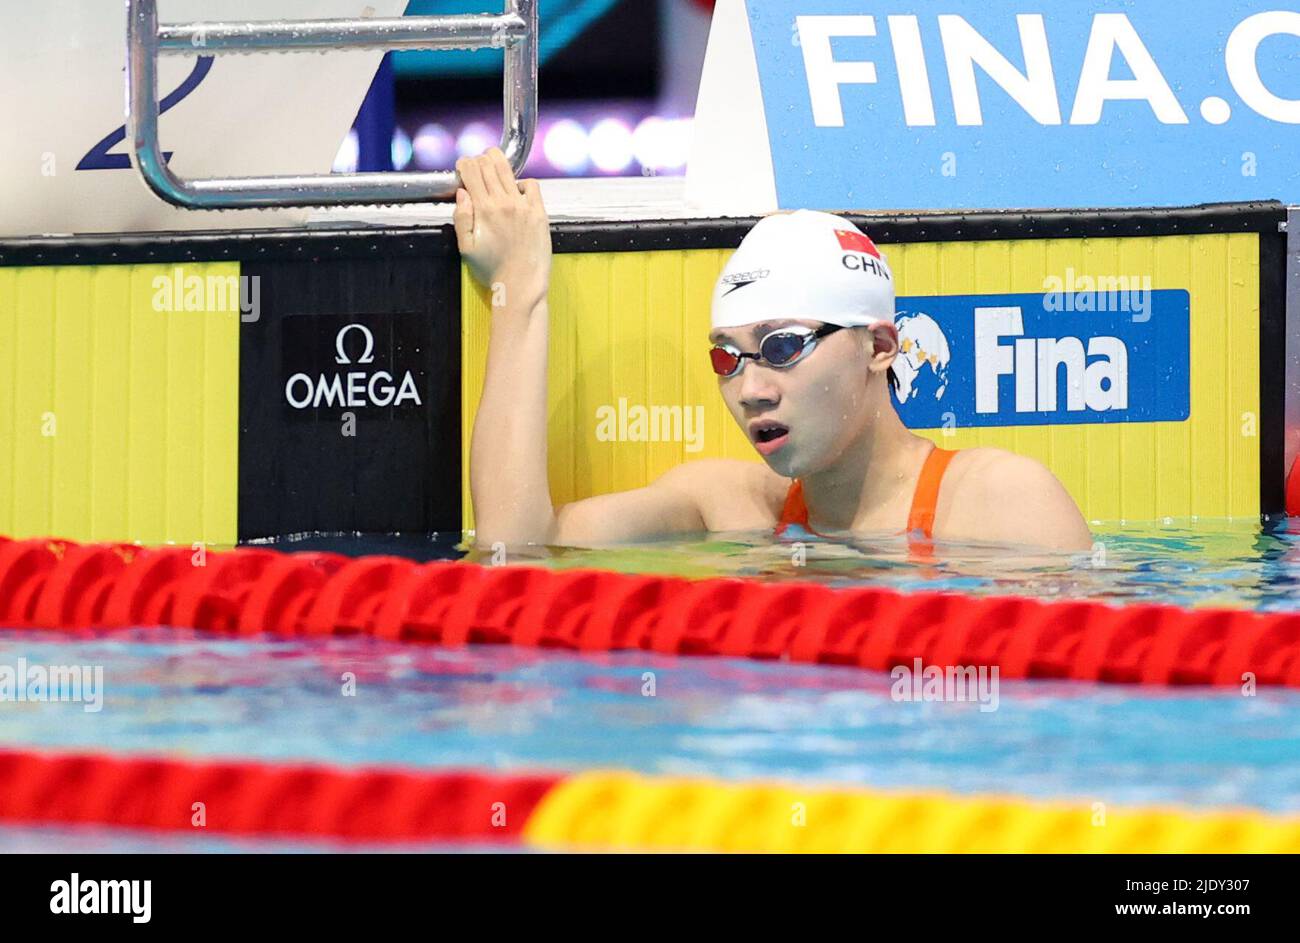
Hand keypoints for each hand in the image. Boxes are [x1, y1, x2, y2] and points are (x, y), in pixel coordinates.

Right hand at [453, 148, 551, 309]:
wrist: (521, 284)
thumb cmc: (493, 270)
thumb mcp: (466, 247)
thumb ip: (461, 217)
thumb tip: (462, 193)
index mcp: (484, 210)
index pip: (471, 171)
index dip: (464, 164)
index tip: (462, 167)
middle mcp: (504, 203)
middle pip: (488, 164)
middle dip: (479, 160)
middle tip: (476, 166)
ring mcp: (524, 206)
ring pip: (508, 170)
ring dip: (498, 162)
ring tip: (493, 165)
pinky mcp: (539, 212)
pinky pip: (531, 185)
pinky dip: (522, 182)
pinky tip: (516, 190)